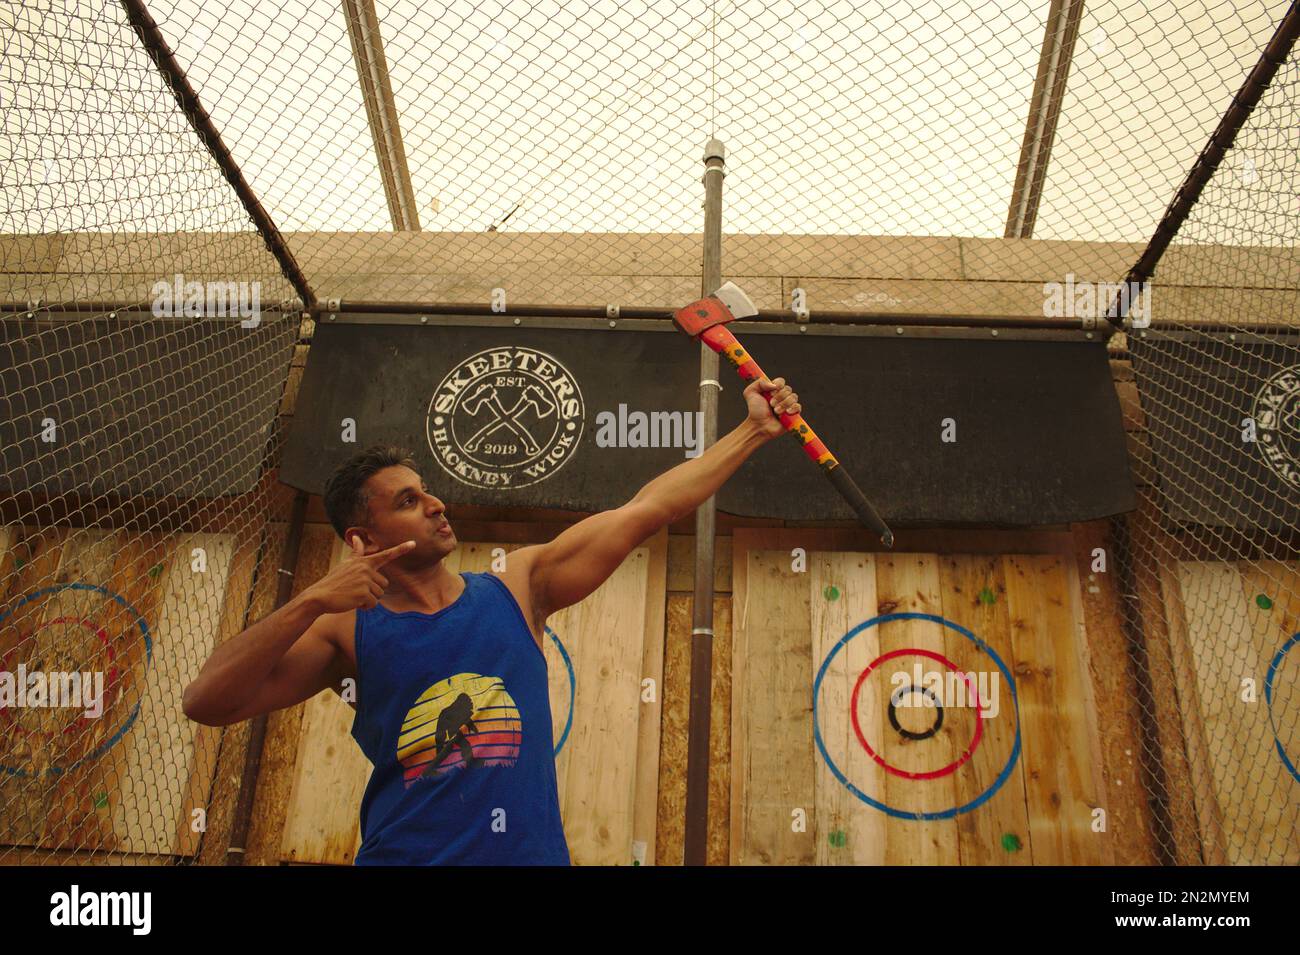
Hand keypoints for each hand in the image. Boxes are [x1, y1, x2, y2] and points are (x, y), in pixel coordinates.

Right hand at [302, 536, 416, 613]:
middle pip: (384, 584)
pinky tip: (353, 603)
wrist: (319, 596)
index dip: (401, 549)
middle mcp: (366, 568)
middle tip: (356, 591)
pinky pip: (373, 604)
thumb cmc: (334, 581)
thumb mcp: (345, 564)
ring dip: (368, 600)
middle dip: (373, 591)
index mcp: (363, 561)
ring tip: (353, 596)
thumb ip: (355, 553)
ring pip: (379, 595)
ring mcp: (365, 580)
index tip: (414, 543)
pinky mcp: (363, 592)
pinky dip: (365, 607)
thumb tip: (356, 537)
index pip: (385, 555)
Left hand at [743, 376, 800, 439]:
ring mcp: (789, 404)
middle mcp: (782, 395)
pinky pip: (798, 406)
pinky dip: (792, 408)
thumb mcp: (750, 393)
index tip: (770, 392)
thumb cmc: (755, 411)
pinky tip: (786, 413)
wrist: (759, 425)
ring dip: (783, 404)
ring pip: (793, 397)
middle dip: (778, 397)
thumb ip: (760, 382)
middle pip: (788, 389)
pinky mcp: (794, 413)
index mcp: (773, 389)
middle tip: (771, 405)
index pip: (781, 381)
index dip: (778, 385)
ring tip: (775, 411)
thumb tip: (773, 385)